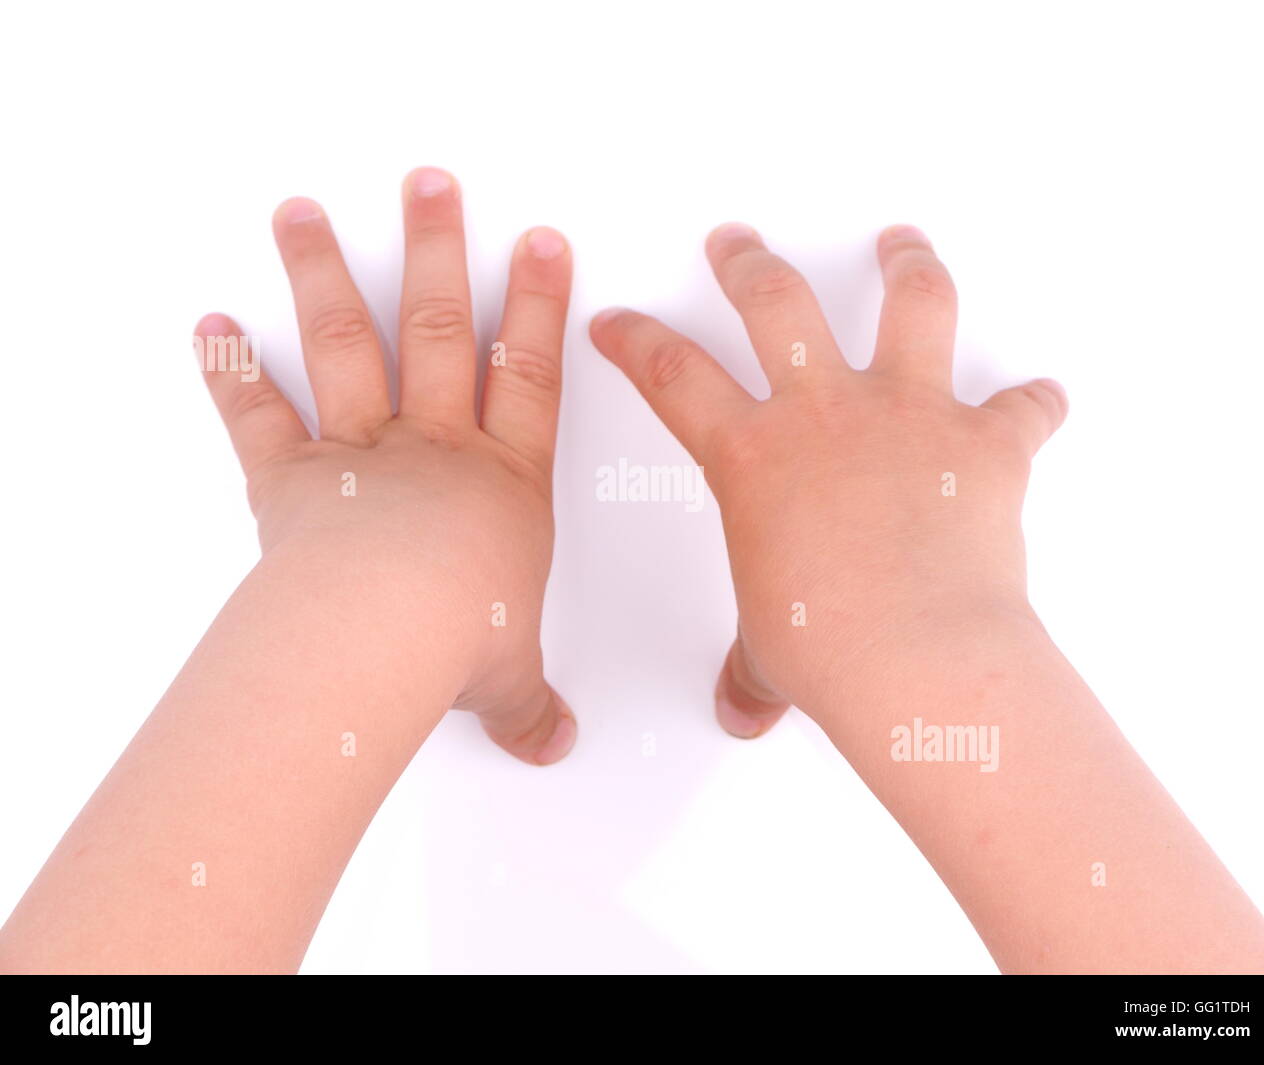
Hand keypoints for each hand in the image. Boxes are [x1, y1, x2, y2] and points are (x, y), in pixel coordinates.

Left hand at [195, 169, 575, 764]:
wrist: (382, 637)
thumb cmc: (457, 638)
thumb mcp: (509, 681)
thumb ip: (528, 705)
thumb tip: (552, 744)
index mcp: (504, 479)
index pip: (530, 372)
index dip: (539, 304)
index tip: (540, 243)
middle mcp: (435, 446)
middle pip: (438, 326)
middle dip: (437, 248)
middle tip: (430, 183)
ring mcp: (361, 450)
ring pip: (346, 342)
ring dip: (323, 272)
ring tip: (305, 213)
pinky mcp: (292, 477)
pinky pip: (259, 414)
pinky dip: (232, 369)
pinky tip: (213, 323)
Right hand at [590, 223, 1065, 736]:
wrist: (916, 658)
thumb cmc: (830, 648)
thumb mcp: (768, 651)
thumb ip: (754, 667)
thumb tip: (744, 706)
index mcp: (752, 455)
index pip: (671, 374)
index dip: (635, 341)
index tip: (619, 323)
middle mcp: (826, 414)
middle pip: (775, 302)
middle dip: (748, 263)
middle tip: (736, 242)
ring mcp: (910, 415)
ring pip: (911, 304)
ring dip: (906, 265)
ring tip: (902, 242)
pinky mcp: (985, 443)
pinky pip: (1021, 408)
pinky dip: (1034, 403)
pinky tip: (1043, 395)